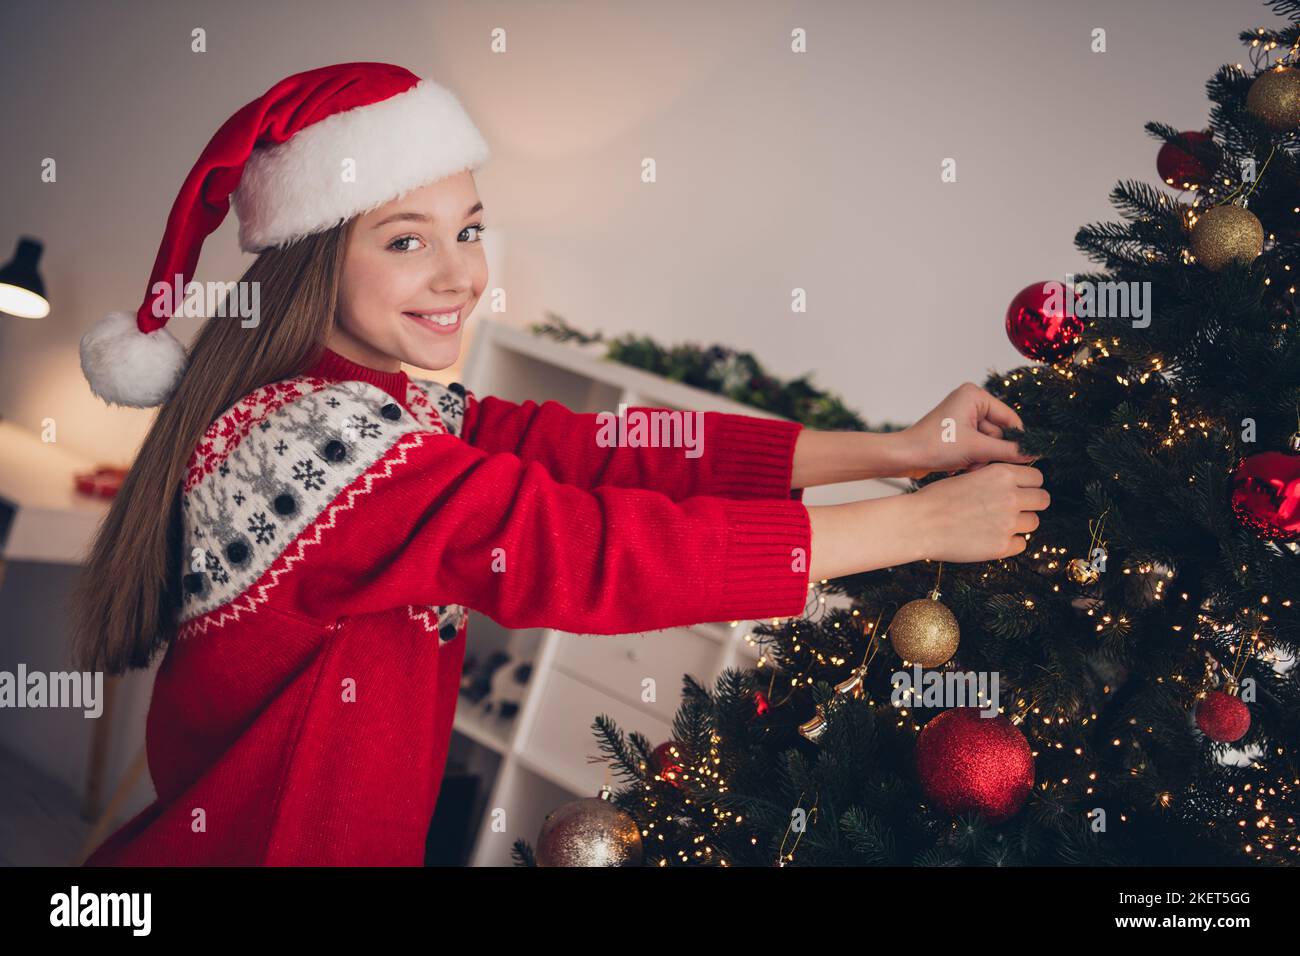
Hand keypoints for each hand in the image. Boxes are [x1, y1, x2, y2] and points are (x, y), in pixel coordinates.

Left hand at [894, 382, 1035, 479]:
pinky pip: (977, 446)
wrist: (904, 457)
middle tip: (976, 461)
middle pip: (999, 432)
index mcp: (974, 395)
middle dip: (989, 451)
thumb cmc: (933, 446)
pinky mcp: (957, 431)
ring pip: (989, 443)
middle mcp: (970, 401)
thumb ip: (1008, 451)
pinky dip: (972, 458)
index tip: (1024, 458)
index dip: (1016, 440)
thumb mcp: (976, 449)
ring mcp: (962, 416)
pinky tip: (960, 466)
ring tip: (965, 464)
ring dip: (981, 457)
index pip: (1009, 418)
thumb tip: (1034, 452)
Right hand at [908, 463, 1048, 562]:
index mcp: (1002, 475)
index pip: (1037, 478)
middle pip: (1043, 500)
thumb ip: (997, 479)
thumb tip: (1018, 486)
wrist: (918, 524)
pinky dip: (1009, 543)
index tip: (1020, 491)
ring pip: (1033, 523)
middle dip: (1031, 504)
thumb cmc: (937, 498)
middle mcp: (1010, 497)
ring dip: (1020, 524)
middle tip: (1013, 509)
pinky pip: (1021, 544)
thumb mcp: (970, 476)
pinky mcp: (1001, 546)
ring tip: (996, 524)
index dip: (1029, 485)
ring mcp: (1008, 523)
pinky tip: (990, 538)